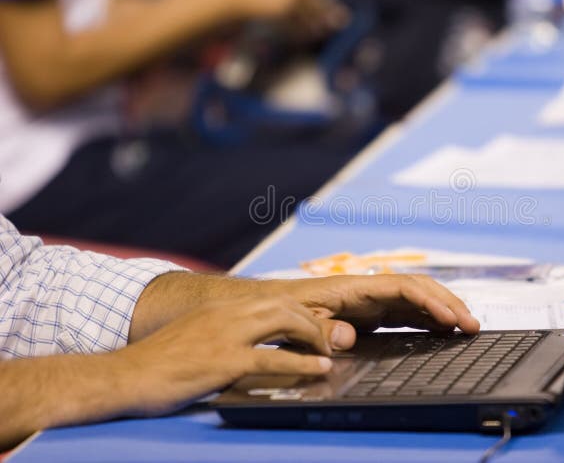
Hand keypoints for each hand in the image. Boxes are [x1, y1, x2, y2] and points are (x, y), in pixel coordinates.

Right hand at [117, 294, 337, 415]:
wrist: (123, 376)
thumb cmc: (156, 364)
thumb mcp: (194, 337)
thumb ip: (222, 335)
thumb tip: (247, 346)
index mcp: (220, 308)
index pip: (272, 300)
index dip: (300, 313)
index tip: (314, 330)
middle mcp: (227, 314)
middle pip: (284, 305)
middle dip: (312, 321)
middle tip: (326, 343)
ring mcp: (226, 335)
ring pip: (284, 321)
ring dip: (313, 336)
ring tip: (327, 353)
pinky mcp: (224, 361)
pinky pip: (272, 359)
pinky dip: (302, 363)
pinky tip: (319, 368)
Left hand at [275, 274, 481, 348]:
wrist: (274, 305)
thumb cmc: (285, 309)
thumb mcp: (298, 319)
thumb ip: (321, 328)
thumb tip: (347, 338)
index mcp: (358, 287)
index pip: (403, 288)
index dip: (429, 301)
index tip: (449, 318)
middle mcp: (372, 290)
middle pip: (420, 289)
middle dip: (448, 303)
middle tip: (472, 324)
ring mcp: (375, 301)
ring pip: (419, 300)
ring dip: (445, 311)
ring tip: (468, 327)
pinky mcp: (375, 313)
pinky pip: (409, 313)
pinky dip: (431, 320)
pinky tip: (445, 331)